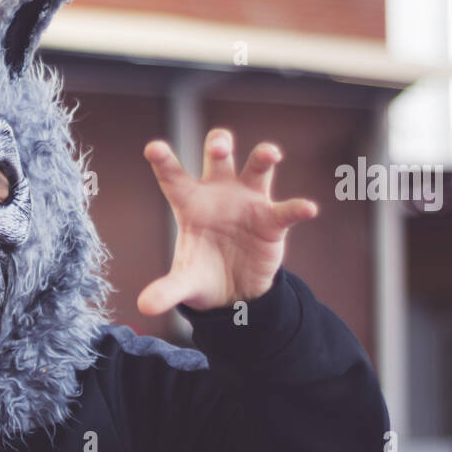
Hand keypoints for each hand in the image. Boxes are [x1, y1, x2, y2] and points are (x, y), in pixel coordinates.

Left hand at [137, 129, 317, 313]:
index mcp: (191, 203)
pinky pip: (287, 210)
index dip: (164, 161)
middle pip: (219, 157)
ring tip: (270, 154)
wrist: (235, 292)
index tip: (152, 148)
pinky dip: (297, 208)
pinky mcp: (273, 221)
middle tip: (221, 148)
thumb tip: (144, 306)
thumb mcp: (184, 283)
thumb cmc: (203, 274)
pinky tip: (307, 209)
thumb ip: (166, 290)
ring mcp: (248, 202)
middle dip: (220, 145)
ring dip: (264, 157)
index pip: (174, 177)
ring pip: (257, 168)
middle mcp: (219, 193)